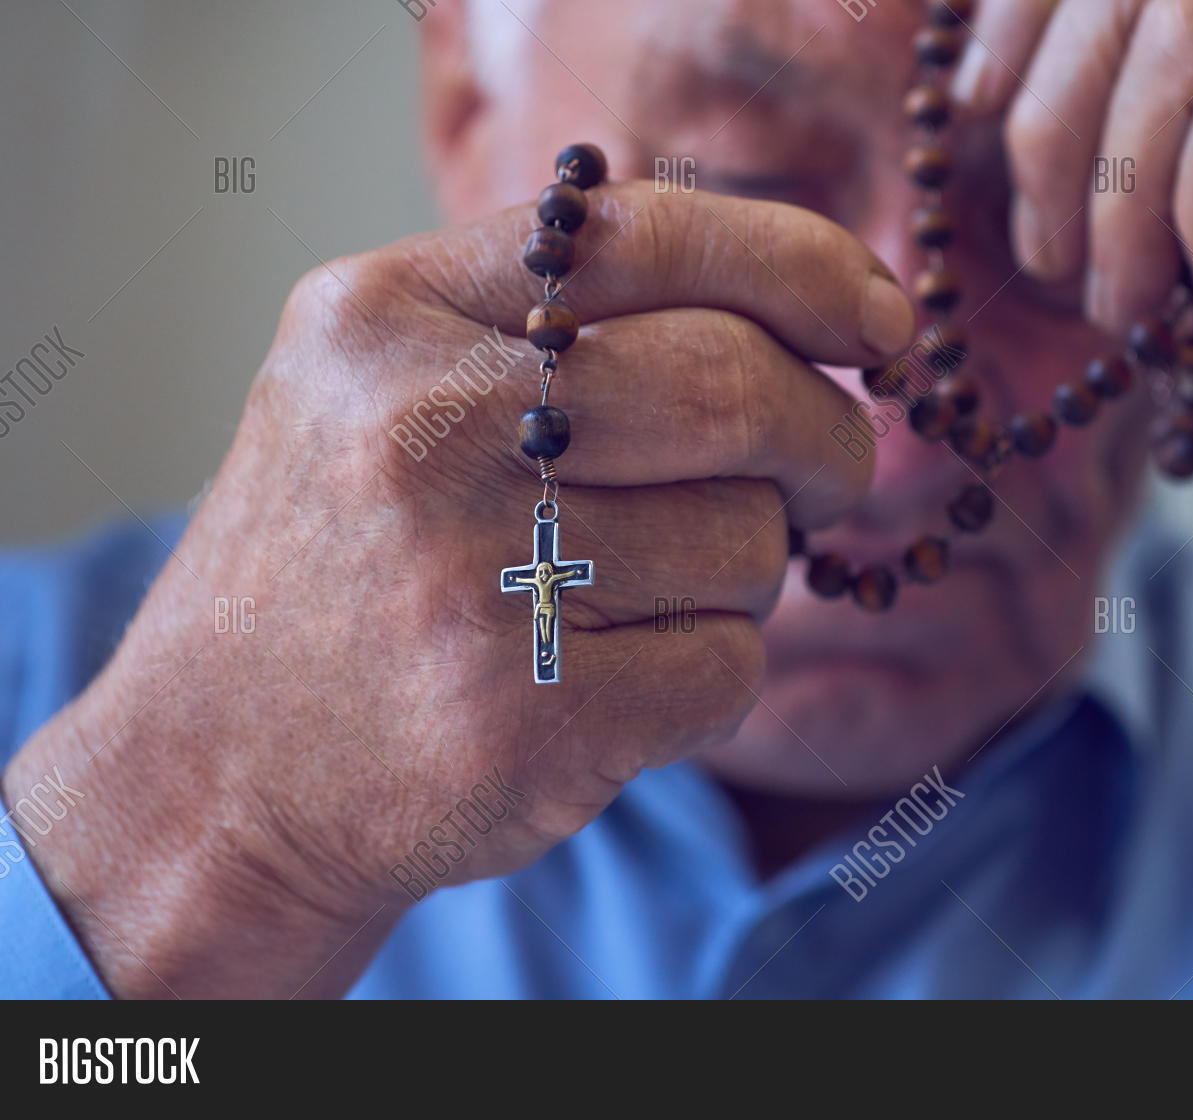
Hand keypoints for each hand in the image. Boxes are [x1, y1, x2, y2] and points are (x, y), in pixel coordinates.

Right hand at [1, 181, 911, 996]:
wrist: (219, 768)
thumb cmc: (345, 557)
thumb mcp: (388, 382)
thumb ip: (557, 316)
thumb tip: (804, 305)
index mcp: (389, 316)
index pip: (648, 233)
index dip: (805, 268)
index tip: (881, 321)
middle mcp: (420, 432)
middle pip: (735, 387)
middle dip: (826, 436)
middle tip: (828, 473)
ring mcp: (468, 585)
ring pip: (749, 539)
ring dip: (746, 568)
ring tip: (647, 590)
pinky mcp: (523, 722)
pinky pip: (729, 664)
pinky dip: (714, 669)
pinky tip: (622, 675)